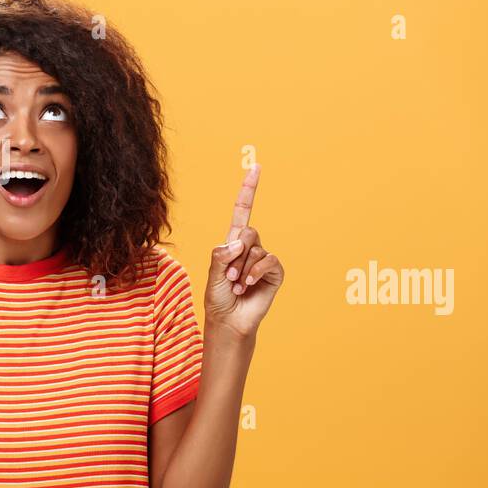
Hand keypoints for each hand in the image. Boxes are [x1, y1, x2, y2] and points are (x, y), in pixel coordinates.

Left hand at [205, 164, 283, 339]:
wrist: (229, 320)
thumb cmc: (218, 297)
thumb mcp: (212, 273)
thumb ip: (222, 255)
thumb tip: (239, 243)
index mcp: (233, 242)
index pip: (243, 210)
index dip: (249, 189)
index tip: (256, 167)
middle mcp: (250, 247)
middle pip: (248, 231)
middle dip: (236, 254)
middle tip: (229, 277)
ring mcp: (264, 260)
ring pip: (256, 250)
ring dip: (242, 270)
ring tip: (237, 286)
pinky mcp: (275, 273)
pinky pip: (269, 261)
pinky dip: (256, 272)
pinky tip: (249, 285)